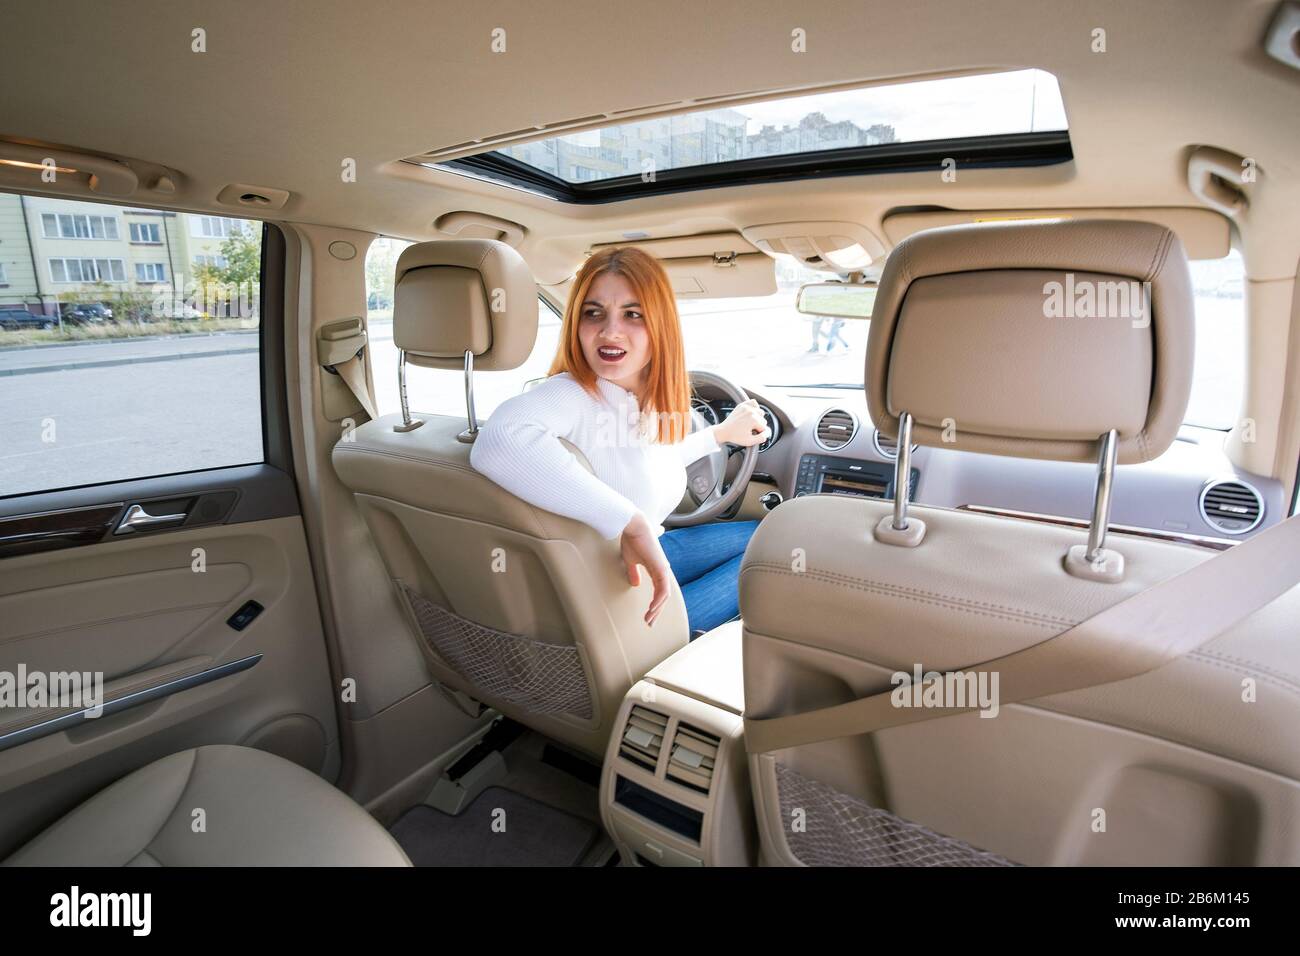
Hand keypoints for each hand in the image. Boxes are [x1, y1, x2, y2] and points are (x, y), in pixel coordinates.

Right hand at [620, 512, 672, 626]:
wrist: (632, 526)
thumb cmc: (631, 540)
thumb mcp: (630, 561)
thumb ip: (634, 572)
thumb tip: (635, 584)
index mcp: (656, 569)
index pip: (658, 591)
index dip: (654, 605)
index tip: (647, 616)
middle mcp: (662, 570)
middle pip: (663, 596)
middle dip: (657, 611)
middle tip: (649, 623)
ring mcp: (663, 569)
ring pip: (664, 595)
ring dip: (657, 609)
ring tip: (649, 619)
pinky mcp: (661, 568)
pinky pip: (663, 589)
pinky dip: (658, 601)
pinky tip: (652, 609)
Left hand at [715, 398, 769, 446]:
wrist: (723, 431)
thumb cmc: (735, 436)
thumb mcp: (750, 441)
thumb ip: (762, 438)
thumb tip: (767, 433)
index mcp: (754, 419)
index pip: (764, 427)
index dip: (759, 433)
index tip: (752, 434)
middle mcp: (751, 412)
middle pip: (763, 419)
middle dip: (758, 425)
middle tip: (750, 429)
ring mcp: (746, 407)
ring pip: (760, 412)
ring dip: (757, 417)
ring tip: (750, 423)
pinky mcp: (742, 405)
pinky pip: (753, 402)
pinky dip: (754, 407)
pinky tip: (751, 414)